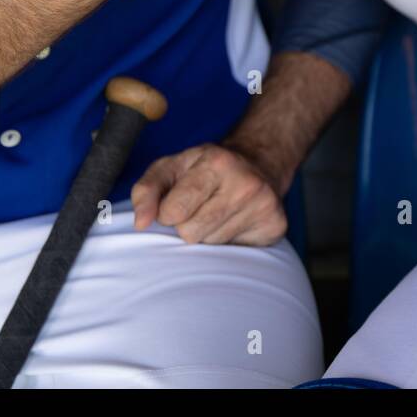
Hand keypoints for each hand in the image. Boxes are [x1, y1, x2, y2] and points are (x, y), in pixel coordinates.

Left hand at [130, 143, 286, 245]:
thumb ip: (146, 192)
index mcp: (216, 162)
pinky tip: (236, 222)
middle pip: (191, 233)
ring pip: (213, 246)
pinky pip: (235, 254)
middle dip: (188, 226)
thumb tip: (140, 223)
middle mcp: (245, 182)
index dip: (168, 213)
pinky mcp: (276, 225)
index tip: (177, 203)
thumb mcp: (170, 168)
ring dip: (209, 235)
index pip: (174, 211)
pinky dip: (230, 242)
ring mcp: (264, 205)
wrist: (258, 164)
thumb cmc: (204, 170)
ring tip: (219, 214)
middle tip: (201, 207)